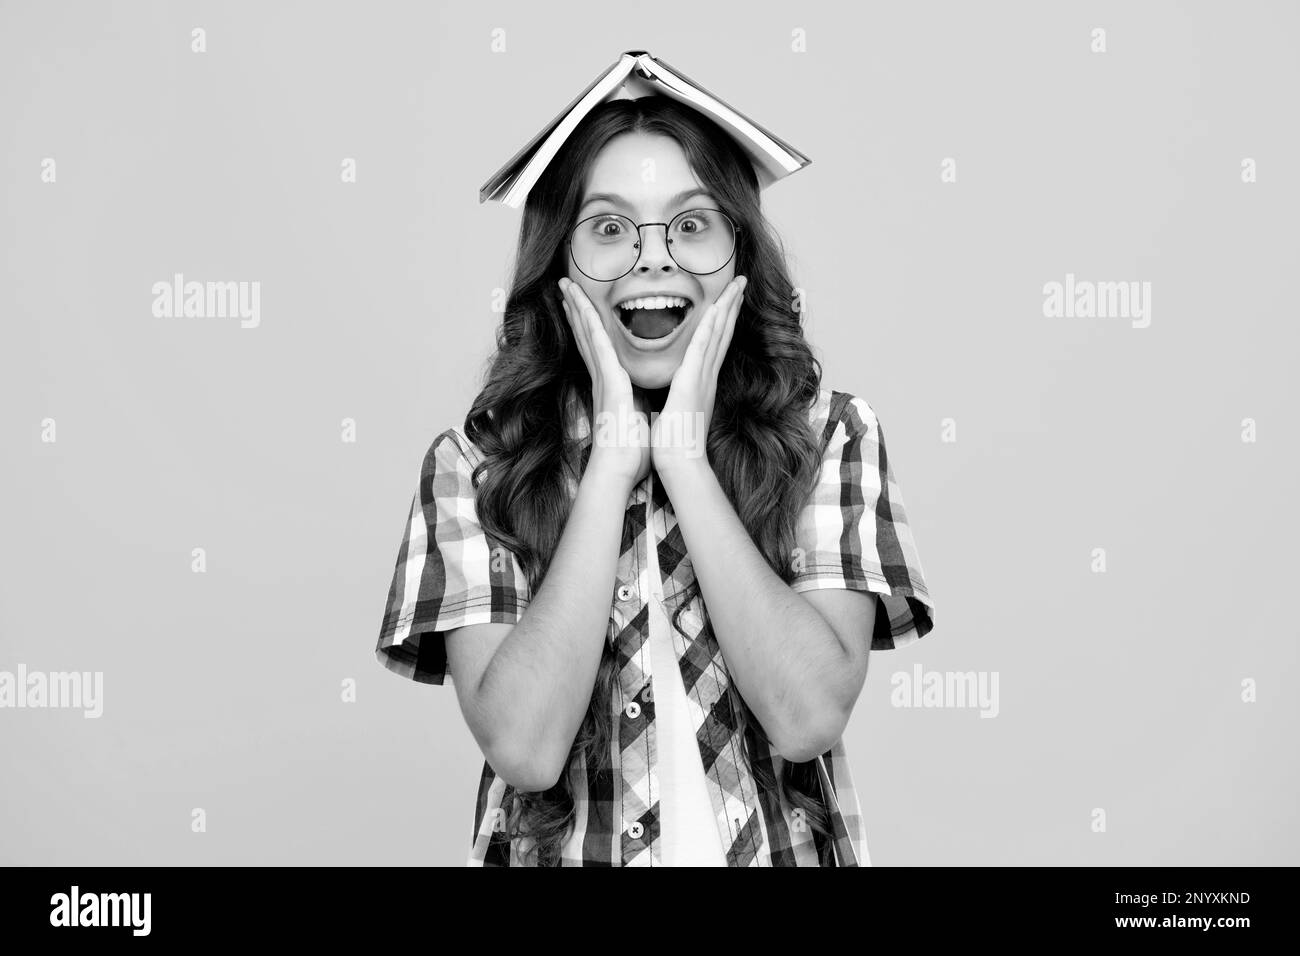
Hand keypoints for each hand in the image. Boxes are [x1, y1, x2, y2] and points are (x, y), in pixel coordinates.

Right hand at [558, 277, 650, 487]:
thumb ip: (637, 405)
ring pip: (587, 334)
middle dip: (575, 310)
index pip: (597, 349)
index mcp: (611, 386)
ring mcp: (602, 378)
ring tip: (566, 286)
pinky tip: (581, 305)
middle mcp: (602, 378)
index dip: (587, 326)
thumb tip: (644, 403)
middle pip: (586, 336)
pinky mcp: (607, 380)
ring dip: (576, 308)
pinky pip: (597, 345)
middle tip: (566, 287)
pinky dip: (588, 323)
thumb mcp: (638, 419)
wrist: (621, 469)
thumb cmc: (629, 452)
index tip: (580, 308)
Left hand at [651, 275, 745, 475]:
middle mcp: (707, 376)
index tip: (729, 301)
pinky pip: (703, 347)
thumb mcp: (676, 411)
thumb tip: (672, 396)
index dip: (723, 320)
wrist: (677, 461)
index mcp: (701, 383)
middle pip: (723, 333)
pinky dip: (711, 327)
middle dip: (732, 306)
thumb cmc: (675, 443)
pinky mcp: (692, 380)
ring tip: (736, 285)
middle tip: (741, 283)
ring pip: (718, 334)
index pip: (715, 344)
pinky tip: (717, 308)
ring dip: (727, 307)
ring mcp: (702, 377)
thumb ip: (678, 398)